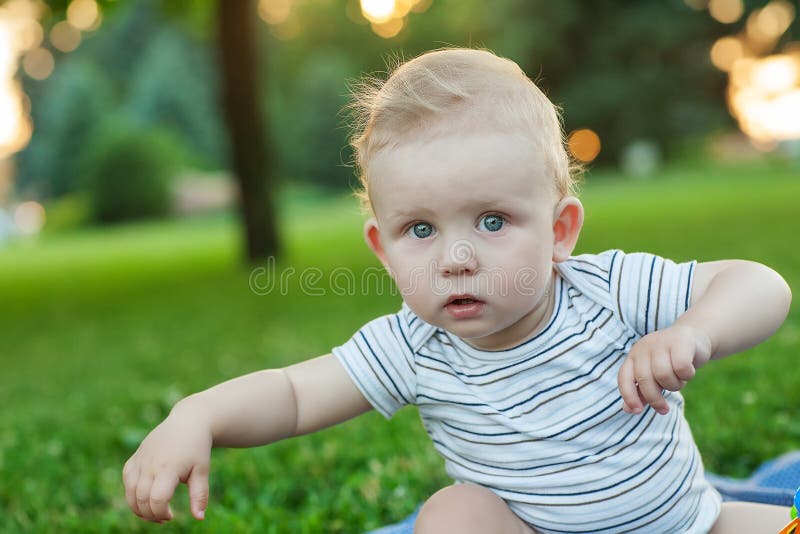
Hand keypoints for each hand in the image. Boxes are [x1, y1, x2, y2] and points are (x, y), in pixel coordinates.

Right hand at [122, 401, 212, 522]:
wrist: (188, 422)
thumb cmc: (197, 448)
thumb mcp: (202, 470)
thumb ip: (199, 495)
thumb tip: (200, 518)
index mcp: (169, 467)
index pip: (157, 499)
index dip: (161, 513)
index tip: (171, 516)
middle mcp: (150, 464)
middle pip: (141, 499)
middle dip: (150, 515)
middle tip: (164, 518)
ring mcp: (140, 460)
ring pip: (130, 492)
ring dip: (138, 507)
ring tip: (154, 512)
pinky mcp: (135, 457)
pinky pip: (127, 480)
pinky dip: (131, 493)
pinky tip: (145, 497)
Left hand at [618, 324, 712, 414]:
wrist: (694, 337)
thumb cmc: (670, 361)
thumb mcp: (653, 375)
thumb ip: (641, 391)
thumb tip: (627, 410)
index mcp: (634, 356)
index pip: (624, 377)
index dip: (628, 396)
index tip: (637, 411)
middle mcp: (644, 348)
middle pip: (644, 379)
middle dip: (654, 398)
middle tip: (664, 409)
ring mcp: (661, 342)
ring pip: (663, 375)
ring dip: (674, 385)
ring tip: (679, 381)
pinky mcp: (680, 342)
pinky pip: (681, 367)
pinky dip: (686, 375)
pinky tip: (689, 372)